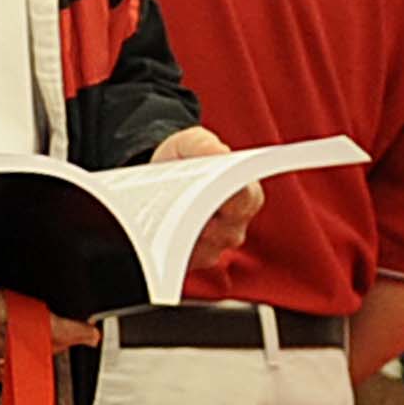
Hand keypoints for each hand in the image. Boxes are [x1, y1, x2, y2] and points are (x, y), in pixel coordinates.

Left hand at [145, 126, 262, 275]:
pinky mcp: (193, 260)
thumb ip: (204, 144)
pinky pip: (187, 261)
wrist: (159, 180)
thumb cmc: (183, 159)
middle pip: (227, 232)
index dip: (233, 198)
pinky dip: (172, 249)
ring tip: (166, 221)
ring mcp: (216, 246)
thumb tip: (220, 153)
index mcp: (246, 194)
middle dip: (204, 221)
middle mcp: (235, 224)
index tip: (217, 194)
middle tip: (183, 211)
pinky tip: (157, 236)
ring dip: (186, 236)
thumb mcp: (190, 143)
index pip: (246, 199)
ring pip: (207, 249)